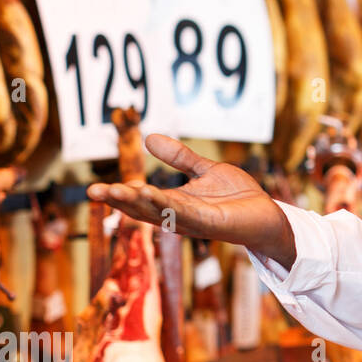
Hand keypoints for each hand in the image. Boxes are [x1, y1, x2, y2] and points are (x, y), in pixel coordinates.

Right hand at [87, 134, 296, 268]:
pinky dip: (168, 206)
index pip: (141, 200)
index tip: (94, 189)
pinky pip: (185, 214)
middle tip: (93, 192)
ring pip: (160, 213)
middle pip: (143, 209)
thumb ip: (179, 157)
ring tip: (116, 192)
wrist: (267, 212)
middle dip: (119, 201)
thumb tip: (148, 138)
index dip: (118, 196)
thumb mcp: (204, 170)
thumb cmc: (238, 195)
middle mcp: (179, 216)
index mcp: (174, 204)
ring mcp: (194, 221)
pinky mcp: (211, 223)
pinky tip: (151, 196)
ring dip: (138, 204)